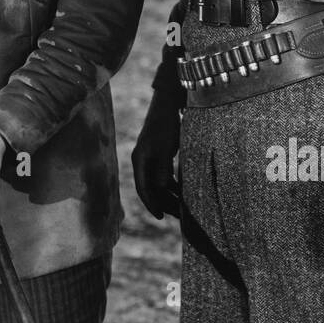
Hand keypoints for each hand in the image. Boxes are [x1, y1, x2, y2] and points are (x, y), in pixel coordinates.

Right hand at [132, 87, 181, 219]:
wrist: (167, 106)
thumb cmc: (166, 125)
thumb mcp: (165, 147)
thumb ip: (162, 167)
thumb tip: (160, 187)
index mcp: (139, 160)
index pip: (143, 188)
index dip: (151, 204)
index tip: (160, 217)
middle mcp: (142, 161)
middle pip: (151, 188)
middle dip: (163, 203)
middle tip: (177, 216)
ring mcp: (150, 158)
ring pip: (158, 183)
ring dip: (169, 195)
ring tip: (182, 208)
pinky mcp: (160, 155)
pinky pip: (164, 176)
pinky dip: (172, 185)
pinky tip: (183, 193)